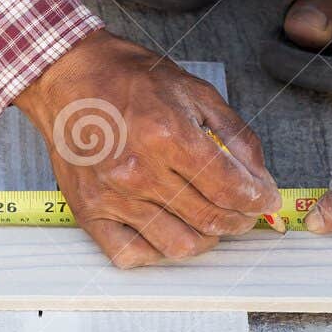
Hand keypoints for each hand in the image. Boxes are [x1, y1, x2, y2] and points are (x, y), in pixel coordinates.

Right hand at [14, 30, 280, 266]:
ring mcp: (111, 196)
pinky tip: (166, 230)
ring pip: (178, 245)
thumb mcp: (195, 91)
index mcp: (169, 135)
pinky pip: (129, 254)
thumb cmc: (127, 79)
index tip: (264, 198)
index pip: (231, 189)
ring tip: (208, 221)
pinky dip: (156, 252)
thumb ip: (236, 136)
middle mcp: (139, 171)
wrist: (66, 77)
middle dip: (239, 220)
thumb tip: (260, 179)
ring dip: (205, 239)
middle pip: (210, 220)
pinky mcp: (88, 211)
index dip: (259, 199)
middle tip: (243, 211)